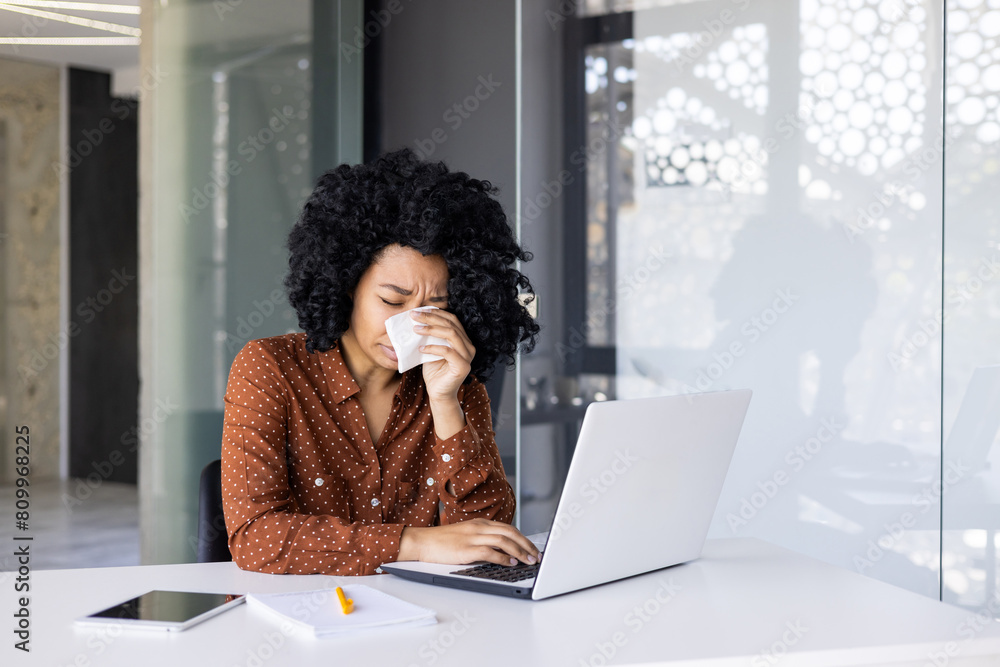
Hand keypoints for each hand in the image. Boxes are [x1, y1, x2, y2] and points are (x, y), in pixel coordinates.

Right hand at [398, 519, 539, 566]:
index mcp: (480, 523)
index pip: (508, 528)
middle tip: (536, 556)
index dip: (523, 539)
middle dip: (526, 545)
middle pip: (510, 533)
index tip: (532, 549)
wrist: (422, 542)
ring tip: (529, 561)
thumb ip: (482, 539)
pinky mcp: (466, 549)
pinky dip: (504, 557)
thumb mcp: (466, 535)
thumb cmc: (442, 542)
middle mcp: (479, 527)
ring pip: (504, 541)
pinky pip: (490, 552)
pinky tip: (511, 563)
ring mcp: (472, 537)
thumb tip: (502, 551)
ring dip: (520, 551)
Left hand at [411, 308, 474, 403]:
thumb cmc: (434, 371)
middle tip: (414, 316)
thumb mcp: (431, 349)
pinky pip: (447, 351)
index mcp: (463, 340)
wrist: (438, 393)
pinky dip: (432, 348)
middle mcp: (468, 346)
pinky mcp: (463, 366)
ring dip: (431, 329)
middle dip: (431, 317)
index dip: (436, 313)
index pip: (452, 319)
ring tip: (416, 329)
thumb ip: (430, 337)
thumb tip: (417, 321)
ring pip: (451, 334)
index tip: (419, 311)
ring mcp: (468, 356)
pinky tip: (421, 349)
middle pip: (451, 324)